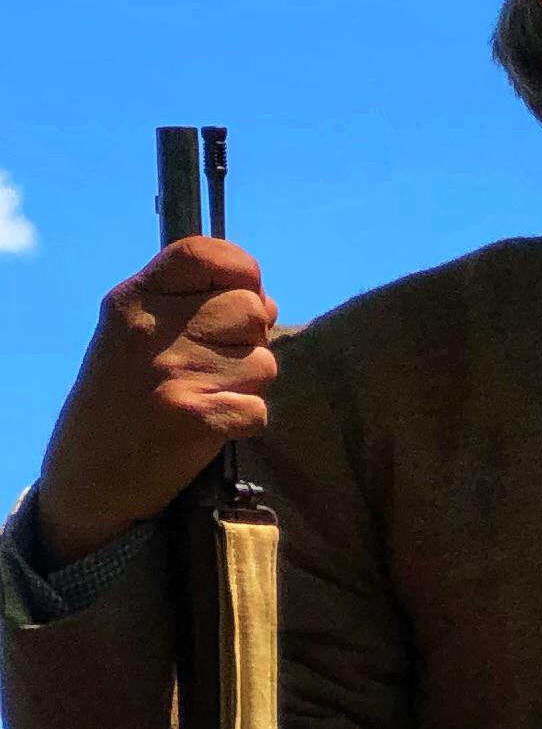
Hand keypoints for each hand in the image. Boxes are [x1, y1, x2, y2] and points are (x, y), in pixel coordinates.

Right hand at [37, 239, 280, 564]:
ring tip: (203, 397)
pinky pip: (259, 409)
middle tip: (212, 367)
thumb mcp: (137, 334)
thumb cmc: (123, 398)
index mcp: (135, 300)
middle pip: (252, 310)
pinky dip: (243, 422)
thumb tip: (266, 300)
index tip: (241, 293)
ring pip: (264, 362)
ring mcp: (175, 373)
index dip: (241, 272)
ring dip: (247, 384)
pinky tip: (208, 427)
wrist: (88, 474)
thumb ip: (194, 307)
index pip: (207, 254)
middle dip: (249, 339)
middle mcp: (153, 330)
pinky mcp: (197, 418)